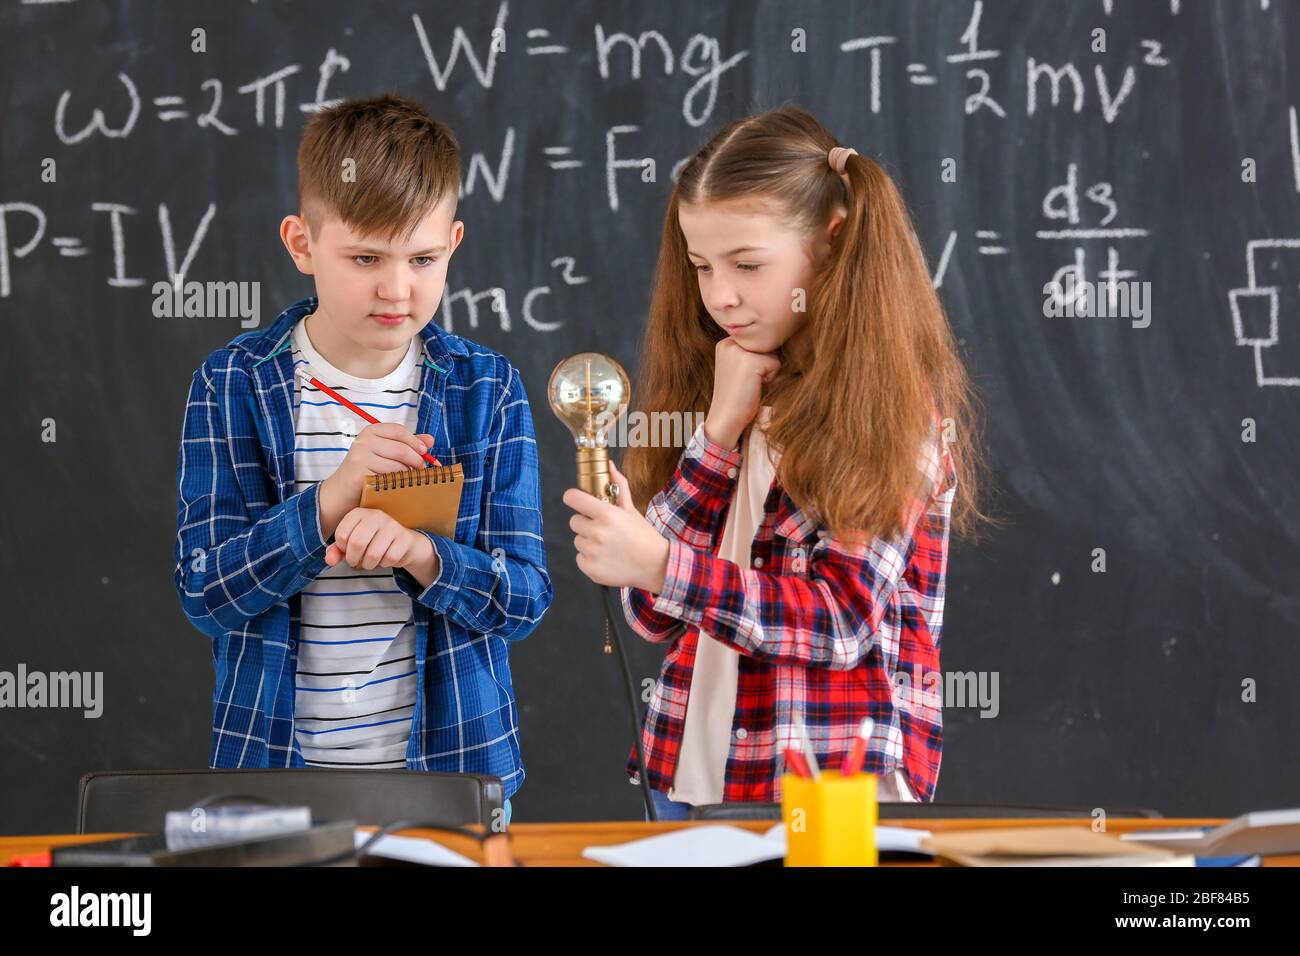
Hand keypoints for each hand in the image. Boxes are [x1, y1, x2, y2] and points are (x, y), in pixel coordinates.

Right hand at [319, 424, 434, 538]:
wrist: (342, 491)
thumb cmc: (367, 470)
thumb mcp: (386, 452)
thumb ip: (407, 444)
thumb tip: (430, 439)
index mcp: (371, 431)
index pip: (399, 431)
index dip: (415, 441)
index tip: (424, 451)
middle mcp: (363, 441)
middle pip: (400, 449)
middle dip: (416, 461)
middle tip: (422, 470)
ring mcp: (359, 457)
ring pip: (396, 466)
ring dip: (407, 475)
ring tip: (407, 480)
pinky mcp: (358, 474)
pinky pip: (387, 479)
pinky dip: (395, 484)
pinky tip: (395, 487)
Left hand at [325, 507, 436, 580]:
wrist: (403, 543)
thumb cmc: (372, 542)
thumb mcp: (350, 545)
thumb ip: (335, 551)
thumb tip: (329, 560)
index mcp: (359, 513)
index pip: (342, 535)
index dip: (343, 550)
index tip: (348, 550)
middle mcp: (376, 515)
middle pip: (357, 544)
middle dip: (354, 559)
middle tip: (357, 561)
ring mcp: (392, 525)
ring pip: (373, 554)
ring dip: (369, 565)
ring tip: (371, 561)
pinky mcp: (405, 537)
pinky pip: (389, 558)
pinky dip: (385, 564)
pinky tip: (386, 558)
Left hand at [562, 459, 669, 592]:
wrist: (656, 565)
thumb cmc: (643, 535)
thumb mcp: (630, 509)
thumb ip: (618, 486)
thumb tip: (609, 466)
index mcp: (606, 514)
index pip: (573, 498)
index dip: (573, 498)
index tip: (576, 500)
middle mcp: (597, 532)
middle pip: (574, 521)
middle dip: (586, 523)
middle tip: (603, 529)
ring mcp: (592, 552)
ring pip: (577, 540)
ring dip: (588, 541)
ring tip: (608, 545)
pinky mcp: (591, 569)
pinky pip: (580, 558)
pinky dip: (590, 558)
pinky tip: (606, 557)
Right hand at [704, 337, 780, 449]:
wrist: (726, 418)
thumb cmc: (736, 396)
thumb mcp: (738, 368)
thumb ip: (750, 353)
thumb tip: (775, 341)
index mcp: (725, 343)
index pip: (757, 343)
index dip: (757, 361)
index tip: (743, 377)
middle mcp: (730, 343)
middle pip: (765, 346)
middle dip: (763, 366)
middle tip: (746, 382)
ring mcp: (739, 351)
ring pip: (771, 354)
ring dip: (767, 372)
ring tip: (750, 384)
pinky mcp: (751, 361)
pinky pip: (776, 364)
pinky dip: (770, 379)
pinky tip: (754, 388)